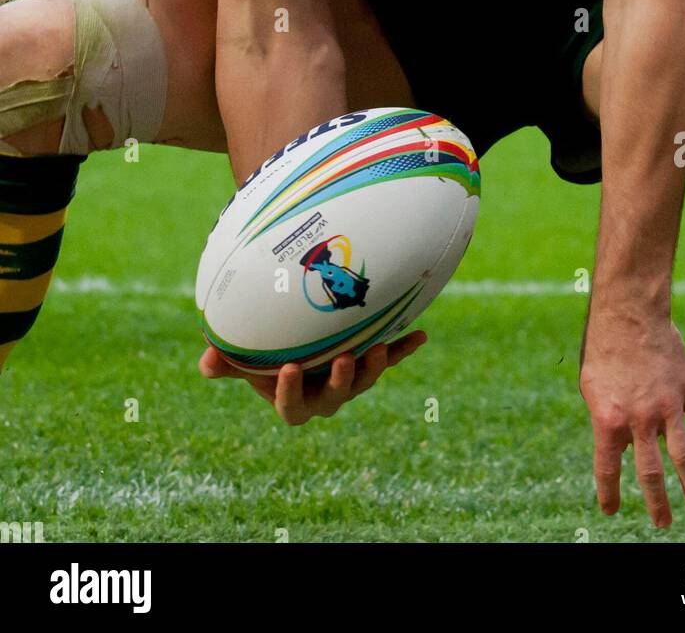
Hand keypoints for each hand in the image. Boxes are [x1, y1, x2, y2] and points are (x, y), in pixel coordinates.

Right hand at [198, 332, 426, 423]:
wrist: (292, 346)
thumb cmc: (263, 357)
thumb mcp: (243, 361)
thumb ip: (225, 363)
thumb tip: (205, 363)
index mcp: (294, 400)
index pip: (292, 405)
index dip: (291, 392)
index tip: (289, 368)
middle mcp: (325, 395)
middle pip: (336, 397)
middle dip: (342, 381)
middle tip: (345, 359)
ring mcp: (349, 379)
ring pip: (364, 380)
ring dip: (375, 366)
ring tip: (381, 348)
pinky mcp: (367, 361)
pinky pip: (388, 356)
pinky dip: (403, 347)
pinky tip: (421, 336)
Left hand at [579, 315, 684, 526]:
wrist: (628, 313)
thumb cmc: (603, 349)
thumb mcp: (592, 387)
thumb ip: (609, 417)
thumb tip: (627, 445)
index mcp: (609, 419)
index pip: (607, 468)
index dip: (608, 493)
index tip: (610, 511)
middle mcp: (639, 420)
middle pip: (651, 472)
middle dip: (657, 502)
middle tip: (662, 523)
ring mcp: (666, 406)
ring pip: (683, 456)